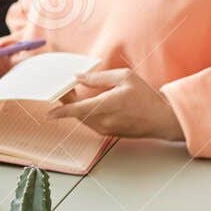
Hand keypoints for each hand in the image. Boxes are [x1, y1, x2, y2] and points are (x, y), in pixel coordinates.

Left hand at [46, 68, 184, 140]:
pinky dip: (83, 113)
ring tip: (71, 93)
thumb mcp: (124, 77)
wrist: (162, 119)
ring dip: (74, 107)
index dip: (62, 110)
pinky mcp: (108, 133)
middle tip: (61, 88)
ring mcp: (106, 129)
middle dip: (66, 101)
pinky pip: (89, 122)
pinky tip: (84, 102)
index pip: (79, 110)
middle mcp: (106, 120)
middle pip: (77, 113)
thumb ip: (99, 78)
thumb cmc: (145, 96)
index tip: (49, 112)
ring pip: (82, 118)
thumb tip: (78, 77)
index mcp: (109, 105)